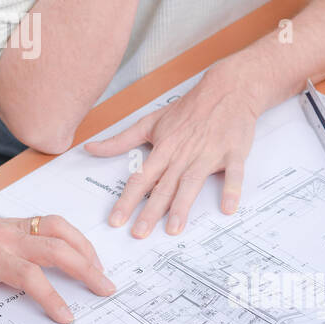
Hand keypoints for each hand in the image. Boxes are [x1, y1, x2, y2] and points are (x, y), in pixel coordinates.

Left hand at [0, 212, 115, 323]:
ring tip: (101, 271)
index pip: (26, 273)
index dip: (49, 294)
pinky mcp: (20, 223)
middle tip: (105, 289)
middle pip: (54, 247)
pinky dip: (74, 236)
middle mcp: (7, 237)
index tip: (65, 315)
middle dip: (84, 268)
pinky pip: (53, 223)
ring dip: (84, 248)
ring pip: (58, 229)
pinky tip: (84, 253)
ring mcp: (15, 227)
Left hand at [84, 62, 260, 236]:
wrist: (227, 89)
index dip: (126, 200)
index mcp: (163, 148)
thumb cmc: (188, 108)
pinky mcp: (233, 152)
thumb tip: (91, 148)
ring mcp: (208, 153)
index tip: (115, 220)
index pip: (140, 178)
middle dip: (150, 211)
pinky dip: (231, 189)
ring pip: (192, 182)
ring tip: (174, 229)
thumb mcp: (150, 121)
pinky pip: (233, 173)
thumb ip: (121, 140)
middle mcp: (183, 153)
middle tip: (139, 234)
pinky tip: (227, 208)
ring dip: (183, 206)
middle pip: (163, 186)